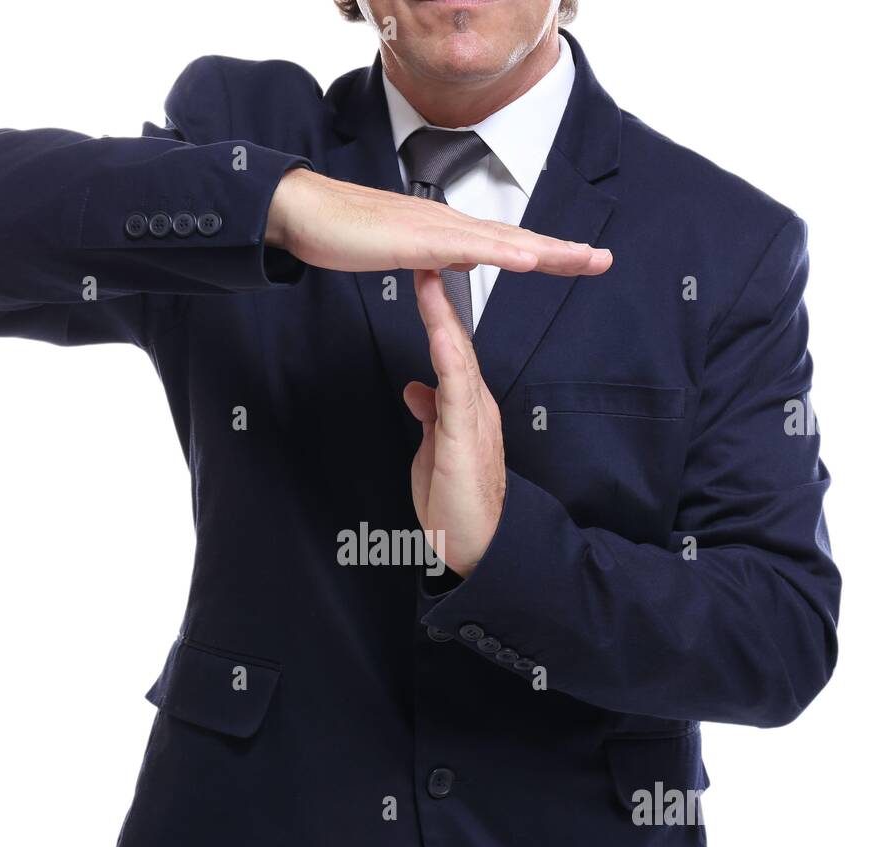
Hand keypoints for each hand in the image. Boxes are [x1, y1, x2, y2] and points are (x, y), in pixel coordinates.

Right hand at [265, 167, 611, 276]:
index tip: (580, 261)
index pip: (506, 245)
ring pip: (502, 241)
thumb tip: (460, 264)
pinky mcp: (417, 239)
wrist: (306, 212)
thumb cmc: (346, 233)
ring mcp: (436, 229)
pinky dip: (502, 254)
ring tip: (583, 258)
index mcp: (447, 234)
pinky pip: (467, 248)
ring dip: (545, 250)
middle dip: (562, 250)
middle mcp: (449, 226)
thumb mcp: (402, 253)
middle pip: (516, 239)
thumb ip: (435, 258)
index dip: (545, 253)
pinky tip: (527, 260)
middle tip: (604, 259)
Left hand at [402, 270, 508, 577]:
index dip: (436, 311)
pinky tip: (441, 332)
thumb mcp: (432, 452)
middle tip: (428, 251)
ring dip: (444, 316)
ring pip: (459, 358)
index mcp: (465, 407)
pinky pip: (458, 391)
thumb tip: (416, 388)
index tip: (423, 274)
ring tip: (432, 276)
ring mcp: (473, 420)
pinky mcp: (467, 439)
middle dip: (442, 297)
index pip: (449, 349)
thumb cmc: (456, 506)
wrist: (478, 546)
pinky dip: (450, 359)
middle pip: (456, 342)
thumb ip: (428, 416)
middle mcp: (474, 406)